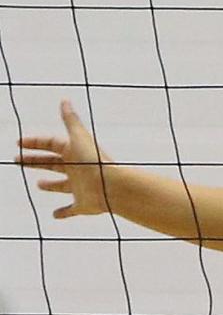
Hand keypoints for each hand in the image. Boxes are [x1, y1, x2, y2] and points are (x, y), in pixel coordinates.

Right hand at [16, 100, 111, 217]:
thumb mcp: (78, 138)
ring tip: (39, 184)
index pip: (51, 144)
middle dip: (35, 161)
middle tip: (17, 160)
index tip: (18, 143)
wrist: (113, 187)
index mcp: (74, 151)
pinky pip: (71, 209)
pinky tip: (54, 215)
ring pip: (62, 185)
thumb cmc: (95, 161)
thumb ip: (70, 120)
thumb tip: (64, 99)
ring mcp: (79, 187)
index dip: (35, 143)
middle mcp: (77, 168)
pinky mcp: (83, 205)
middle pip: (52, 164)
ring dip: (51, 185)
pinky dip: (63, 212)